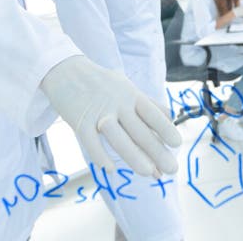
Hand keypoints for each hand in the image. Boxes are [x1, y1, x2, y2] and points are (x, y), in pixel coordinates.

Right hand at [41, 55, 181, 177]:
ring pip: (118, 138)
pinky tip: (111, 169)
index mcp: (131, 95)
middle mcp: (118, 104)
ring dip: (134, 156)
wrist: (65, 70)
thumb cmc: (101, 82)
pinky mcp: (80, 121)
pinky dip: (100, 156)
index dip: (165, 128)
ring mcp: (99, 113)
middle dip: (157, 151)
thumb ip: (147, 103)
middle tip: (172, 169)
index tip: (177, 143)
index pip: (153, 113)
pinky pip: (91, 141)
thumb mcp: (127, 87)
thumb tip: (170, 117)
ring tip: (149, 173)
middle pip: (140, 130)